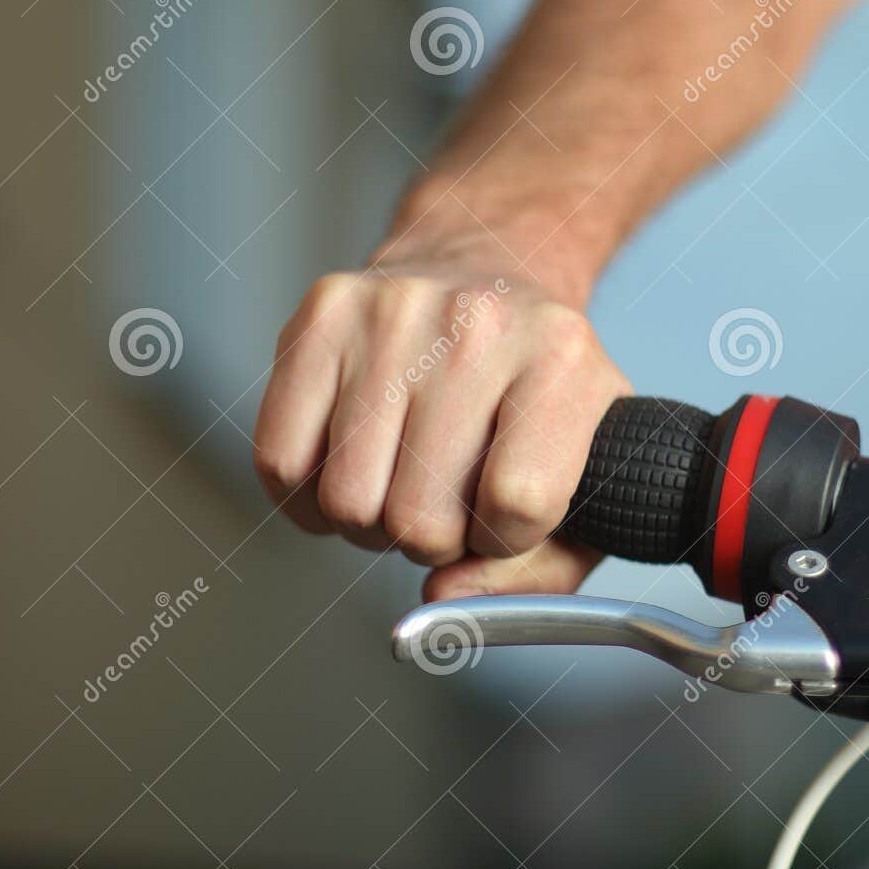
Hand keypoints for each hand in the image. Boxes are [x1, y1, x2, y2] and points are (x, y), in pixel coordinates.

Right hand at [253, 235, 629, 600]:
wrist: (491, 265)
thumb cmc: (538, 390)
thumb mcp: (588, 477)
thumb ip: (542, 574)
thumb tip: (442, 602)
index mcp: (563, 361)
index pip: (516, 508)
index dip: (502, 539)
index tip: (503, 511)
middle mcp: (479, 324)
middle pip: (420, 520)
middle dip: (432, 539)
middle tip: (446, 498)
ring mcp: (391, 313)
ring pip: (347, 503)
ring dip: (370, 521)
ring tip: (402, 478)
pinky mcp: (320, 314)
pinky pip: (281, 463)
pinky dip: (308, 496)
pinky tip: (350, 466)